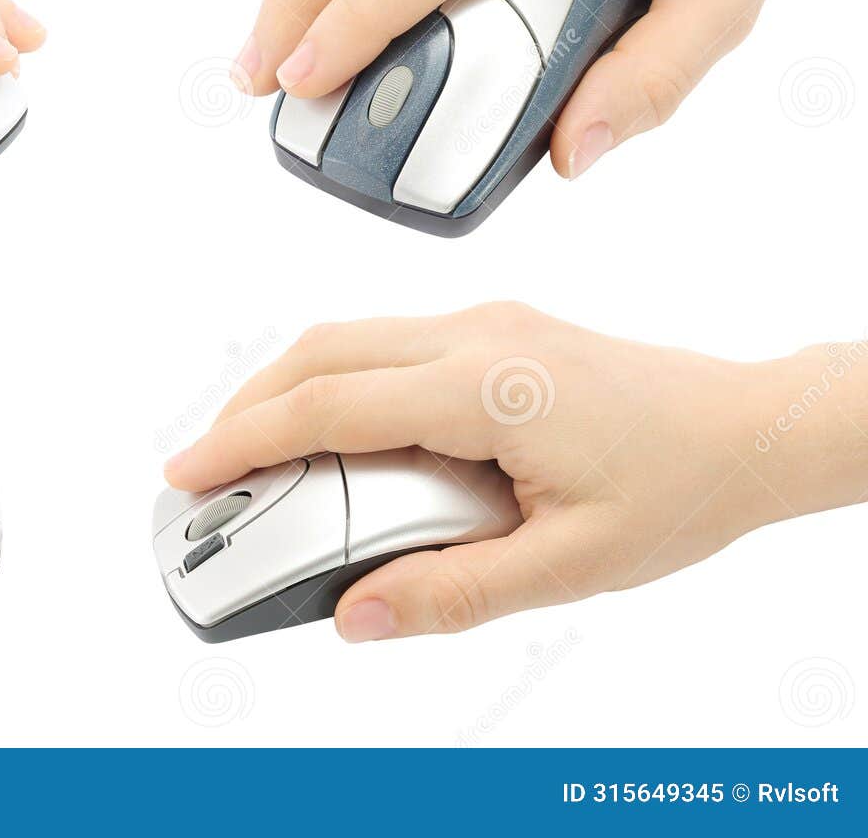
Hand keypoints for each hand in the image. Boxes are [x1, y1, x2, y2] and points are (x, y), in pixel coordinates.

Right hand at [163, 303, 867, 640]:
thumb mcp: (569, 566)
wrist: (751, 427)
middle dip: (245, 406)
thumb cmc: (681, 487)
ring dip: (287, 389)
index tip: (187, 471)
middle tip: (202, 467)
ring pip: (349, 338)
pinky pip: (387, 343)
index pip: (329, 404)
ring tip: (253, 454)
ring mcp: (485, 323)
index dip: (244, 438)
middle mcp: (476, 335)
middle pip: (320, 351)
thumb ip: (454, 592)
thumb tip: (358, 615)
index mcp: (487, 385)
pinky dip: (335, 381)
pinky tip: (333, 433)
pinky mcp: (495, 330)